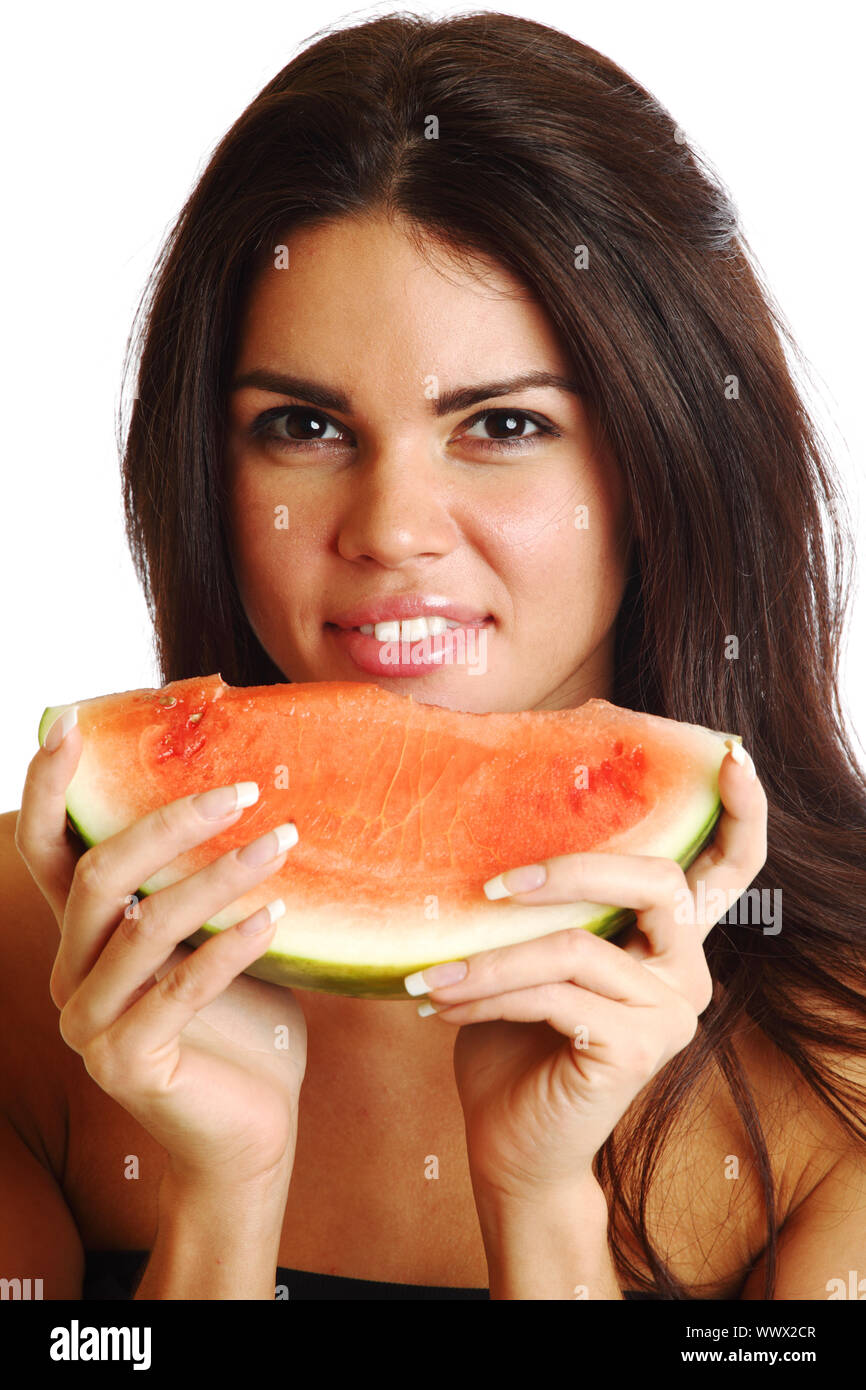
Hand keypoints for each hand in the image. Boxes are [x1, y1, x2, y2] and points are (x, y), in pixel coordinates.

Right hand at [14, 707, 306, 1188]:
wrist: (253, 1130)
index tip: (75, 722)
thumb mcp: (220, 936)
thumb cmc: (243, 1024)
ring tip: (283, 842)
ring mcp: (90, 1024)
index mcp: (85, 938)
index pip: (51, 850)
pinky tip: (278, 916)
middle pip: (101, 876)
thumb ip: (205, 882)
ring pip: (144, 927)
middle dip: (170, 823)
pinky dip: (231, 947)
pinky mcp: (126, 1063)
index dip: (50, 786)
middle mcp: (71, 976)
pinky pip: (180, 989)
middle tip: (243, 789)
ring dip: (218, 876)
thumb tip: (247, 789)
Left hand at [410, 743, 766, 1203]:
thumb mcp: (530, 955)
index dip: (742, 809)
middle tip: (492, 886)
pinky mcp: (637, 1048)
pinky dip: (490, 992)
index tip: (732, 754)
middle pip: (655, 880)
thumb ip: (544, 904)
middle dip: (571, 867)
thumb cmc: (514, 1041)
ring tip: (432, 974)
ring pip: (576, 946)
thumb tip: (493, 825)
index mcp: (667, 939)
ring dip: (491, 957)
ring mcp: (670, 1011)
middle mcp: (686, 970)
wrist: (513, 1146)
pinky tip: (443, 1004)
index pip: (730, 866)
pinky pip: (553, 993)